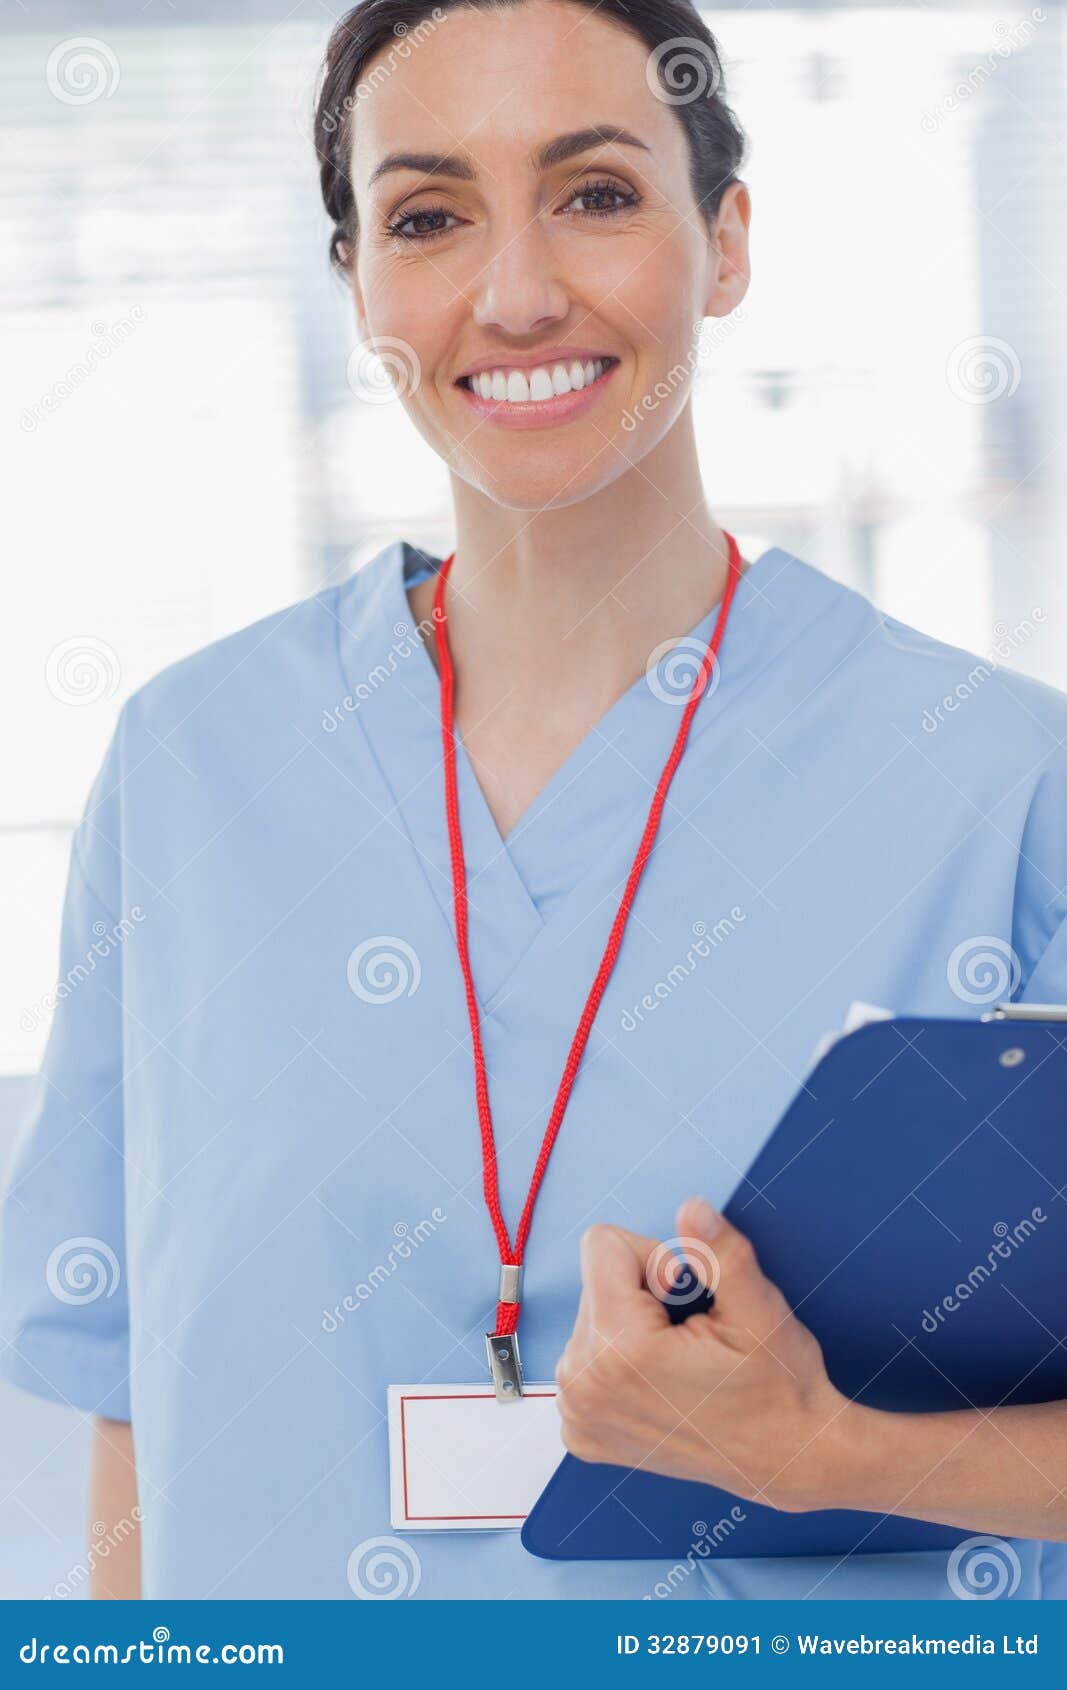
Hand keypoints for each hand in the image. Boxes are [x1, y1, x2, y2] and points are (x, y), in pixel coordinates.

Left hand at [554, 1198, 861, 1512]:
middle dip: (642, 1295)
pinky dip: (620, 1364)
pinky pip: (587, 1359)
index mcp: (617, 1347)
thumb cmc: (777, 1384)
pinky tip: (659, 1388)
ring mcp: (577, 1414)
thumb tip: (691, 1208)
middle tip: (689, 1337)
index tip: (687, 1298)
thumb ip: (720, 1252)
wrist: (785, 1458)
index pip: (601, 1245)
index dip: (653, 1259)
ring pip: (592, 1317)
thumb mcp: (759, 1308)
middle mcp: (581, 1383)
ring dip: (631, 1327)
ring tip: (677, 1363)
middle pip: (596, 1281)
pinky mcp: (580, 1432)